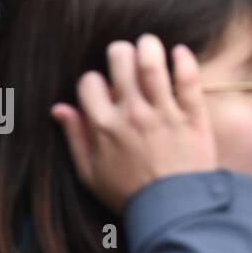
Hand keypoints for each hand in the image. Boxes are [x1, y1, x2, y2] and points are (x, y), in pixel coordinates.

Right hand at [51, 34, 217, 214]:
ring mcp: (163, 112)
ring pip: (153, 64)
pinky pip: (188, 79)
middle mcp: (132, 114)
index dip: (94, 80)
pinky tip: (180, 51)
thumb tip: (59, 108)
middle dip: (120, 51)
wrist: (173, 209)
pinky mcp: (192, 115)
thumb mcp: (89, 173)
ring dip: (149, 46)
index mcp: (103, 126)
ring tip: (150, 43)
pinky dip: (183, 60)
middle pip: (120, 61)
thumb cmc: (129, 193)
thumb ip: (74, 138)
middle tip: (125, 54)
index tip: (102, 86)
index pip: (90, 83)